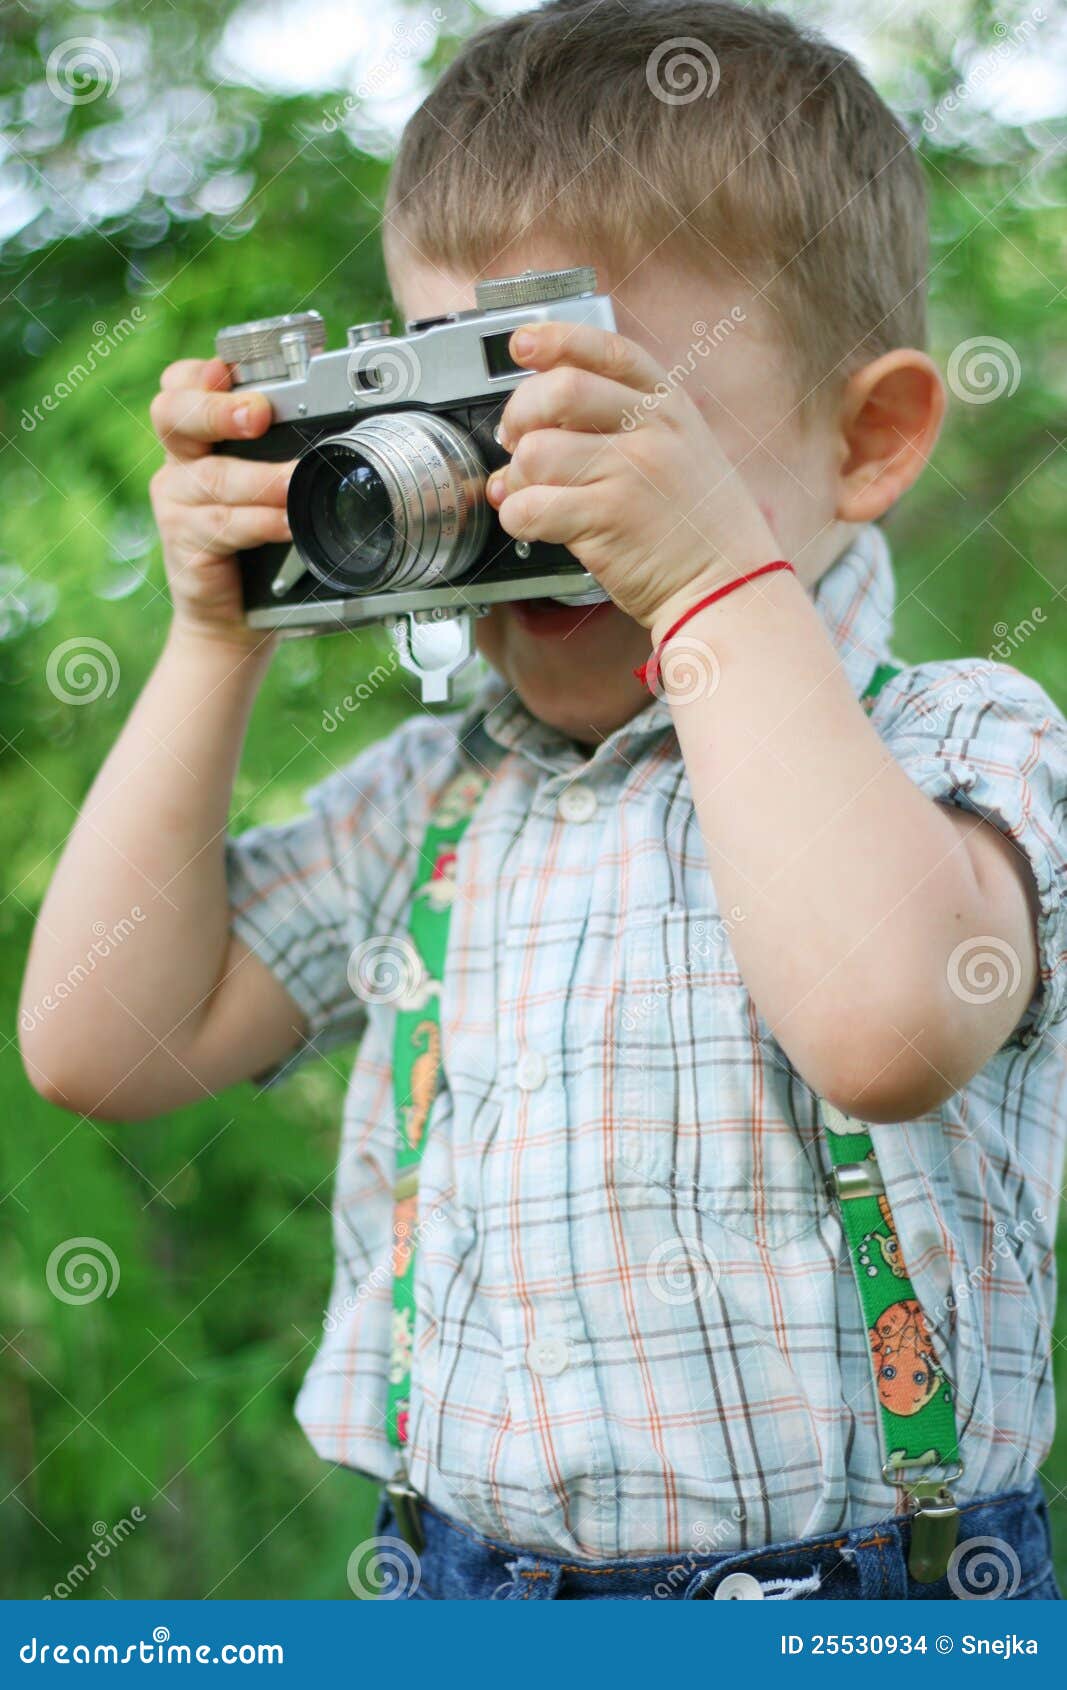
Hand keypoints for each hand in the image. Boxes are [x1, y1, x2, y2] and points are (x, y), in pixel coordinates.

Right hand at [148, 357, 294, 648]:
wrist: (231, 612)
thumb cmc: (255, 538)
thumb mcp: (265, 484)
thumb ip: (282, 452)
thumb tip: (344, 425)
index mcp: (196, 436)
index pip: (181, 385)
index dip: (201, 374)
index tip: (227, 370)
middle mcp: (179, 462)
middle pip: (175, 416)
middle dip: (217, 410)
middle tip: (256, 414)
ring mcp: (176, 502)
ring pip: (212, 478)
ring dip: (259, 478)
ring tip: (293, 482)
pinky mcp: (185, 541)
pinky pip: (222, 525)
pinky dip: (259, 522)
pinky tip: (286, 523)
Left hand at [486, 321, 779, 632]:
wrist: (730, 586)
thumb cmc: (699, 527)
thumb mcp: (681, 451)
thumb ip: (619, 427)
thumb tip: (533, 429)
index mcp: (668, 406)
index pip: (605, 350)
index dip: (555, 340)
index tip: (522, 344)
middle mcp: (651, 431)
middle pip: (559, 390)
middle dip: (519, 414)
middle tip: (516, 441)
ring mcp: (630, 473)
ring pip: (536, 451)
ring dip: (517, 476)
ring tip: (531, 493)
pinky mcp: (608, 520)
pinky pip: (532, 506)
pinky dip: (517, 516)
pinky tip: (533, 523)